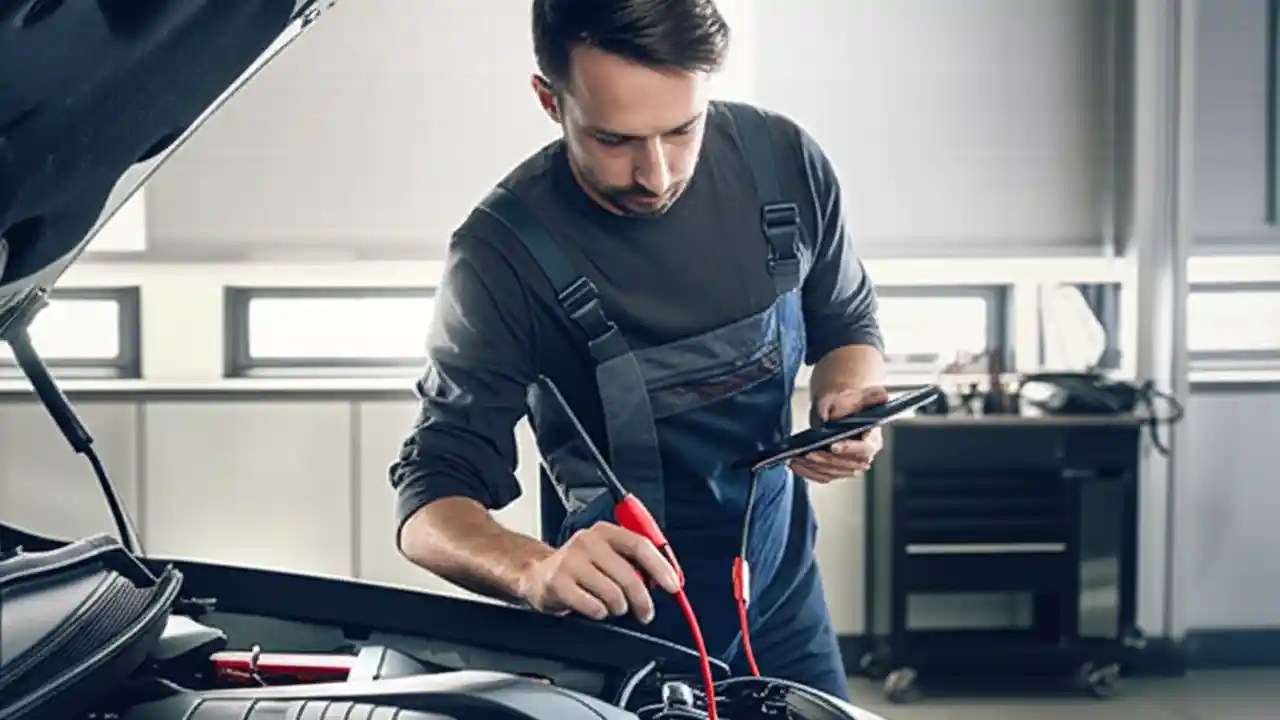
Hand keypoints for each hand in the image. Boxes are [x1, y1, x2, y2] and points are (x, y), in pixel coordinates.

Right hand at [516, 521, 680, 624]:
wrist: (537, 574)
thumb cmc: (580, 567)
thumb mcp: (607, 555)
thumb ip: (635, 563)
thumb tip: (667, 579)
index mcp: (605, 532)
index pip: (640, 546)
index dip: (660, 568)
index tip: (673, 587)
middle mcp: (587, 542)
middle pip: (629, 576)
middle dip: (642, 600)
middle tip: (645, 613)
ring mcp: (570, 562)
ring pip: (614, 595)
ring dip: (618, 608)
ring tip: (611, 606)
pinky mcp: (558, 584)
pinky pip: (594, 608)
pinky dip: (599, 613)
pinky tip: (593, 608)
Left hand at [789, 386, 887, 483]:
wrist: (835, 408)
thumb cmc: (846, 402)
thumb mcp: (857, 395)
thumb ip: (869, 397)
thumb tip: (882, 395)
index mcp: (872, 438)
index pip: (866, 449)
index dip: (850, 449)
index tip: (834, 446)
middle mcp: (862, 455)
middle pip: (848, 465)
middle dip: (827, 460)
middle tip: (810, 453)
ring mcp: (849, 464)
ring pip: (834, 473)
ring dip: (815, 468)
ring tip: (798, 459)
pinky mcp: (835, 470)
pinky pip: (823, 476)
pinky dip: (808, 473)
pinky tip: (796, 465)